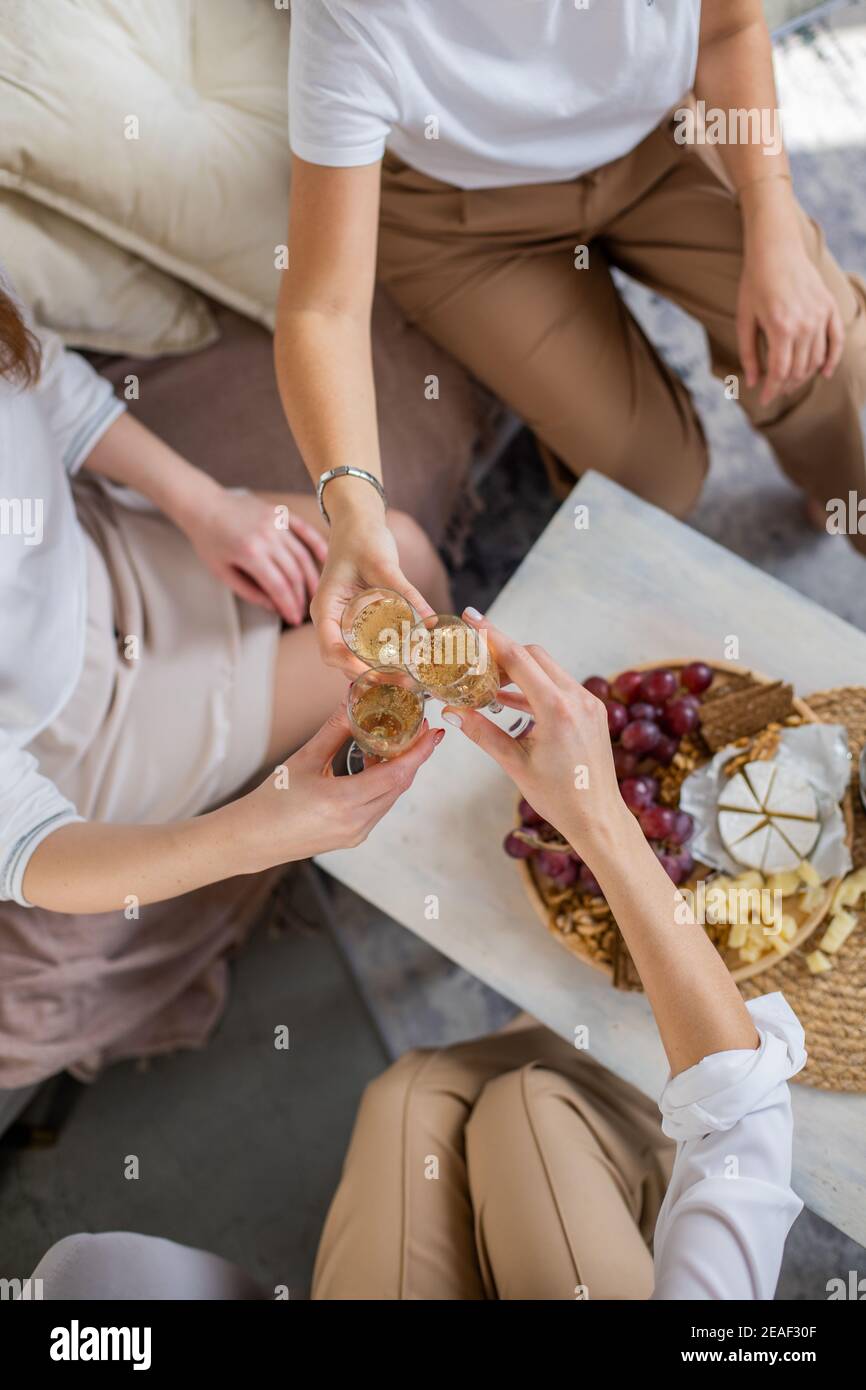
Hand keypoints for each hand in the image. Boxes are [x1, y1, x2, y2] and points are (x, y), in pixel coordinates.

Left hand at [182, 487, 327, 625]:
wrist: (203, 505)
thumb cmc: (209, 540)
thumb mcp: (222, 572)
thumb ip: (249, 591)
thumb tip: (275, 607)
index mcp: (250, 552)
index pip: (278, 586)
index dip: (288, 606)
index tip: (293, 619)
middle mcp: (267, 536)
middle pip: (294, 573)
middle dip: (300, 596)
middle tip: (302, 612)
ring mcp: (276, 522)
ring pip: (302, 555)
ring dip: (310, 578)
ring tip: (314, 594)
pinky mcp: (280, 513)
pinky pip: (305, 530)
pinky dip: (317, 545)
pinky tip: (326, 560)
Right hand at [236, 705, 443, 870]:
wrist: (253, 838)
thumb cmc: (273, 800)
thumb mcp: (305, 759)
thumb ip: (335, 729)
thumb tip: (352, 699)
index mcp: (343, 801)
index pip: (396, 775)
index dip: (418, 752)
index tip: (433, 733)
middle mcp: (355, 822)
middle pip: (398, 786)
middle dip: (412, 757)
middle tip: (417, 730)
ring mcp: (356, 833)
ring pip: (390, 797)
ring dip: (395, 772)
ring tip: (390, 745)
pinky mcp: (353, 838)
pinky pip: (378, 807)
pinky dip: (382, 786)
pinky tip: (371, 767)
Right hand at [312, 500, 432, 674]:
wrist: (358, 523)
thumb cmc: (362, 538)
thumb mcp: (384, 565)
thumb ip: (405, 594)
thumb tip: (429, 622)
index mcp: (325, 608)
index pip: (330, 649)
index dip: (352, 666)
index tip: (380, 674)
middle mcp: (331, 620)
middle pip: (344, 660)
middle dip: (372, 675)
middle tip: (406, 682)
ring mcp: (344, 622)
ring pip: (357, 657)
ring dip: (381, 669)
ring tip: (411, 677)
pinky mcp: (359, 621)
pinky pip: (369, 645)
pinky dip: (386, 655)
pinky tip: (410, 659)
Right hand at [441, 612, 629, 863]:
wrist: (598, 817)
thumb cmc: (559, 797)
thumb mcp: (514, 764)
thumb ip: (482, 732)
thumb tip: (451, 711)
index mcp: (556, 709)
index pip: (519, 658)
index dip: (492, 636)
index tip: (471, 618)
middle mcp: (576, 699)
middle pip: (534, 656)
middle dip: (503, 653)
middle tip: (473, 660)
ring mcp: (588, 703)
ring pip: (548, 669)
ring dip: (519, 670)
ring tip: (487, 681)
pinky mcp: (592, 711)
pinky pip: (559, 687)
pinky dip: (535, 687)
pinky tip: (510, 699)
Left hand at [738, 210, 843, 406]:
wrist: (776, 248)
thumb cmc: (755, 283)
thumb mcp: (744, 319)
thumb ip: (748, 353)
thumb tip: (752, 383)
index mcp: (780, 328)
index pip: (779, 372)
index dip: (771, 390)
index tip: (764, 400)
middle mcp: (804, 324)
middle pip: (799, 369)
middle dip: (785, 386)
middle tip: (775, 391)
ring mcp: (820, 316)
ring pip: (816, 359)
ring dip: (804, 376)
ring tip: (791, 383)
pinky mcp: (829, 307)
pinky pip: (835, 341)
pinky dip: (832, 359)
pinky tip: (825, 373)